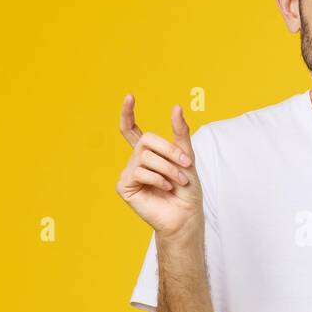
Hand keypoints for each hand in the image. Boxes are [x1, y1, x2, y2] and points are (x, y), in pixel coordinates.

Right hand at [115, 93, 201, 238]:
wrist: (186, 215)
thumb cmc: (187, 190)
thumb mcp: (187, 157)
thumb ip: (180, 134)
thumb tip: (176, 107)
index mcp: (148, 153)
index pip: (132, 129)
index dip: (128, 113)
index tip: (130, 96)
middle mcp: (136, 161)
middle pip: (146, 140)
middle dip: (169, 150)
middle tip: (186, 164)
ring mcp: (129, 173)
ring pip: (145, 156)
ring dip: (168, 168)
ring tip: (178, 182)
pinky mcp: (124, 186)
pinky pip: (139, 171)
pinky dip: (157, 179)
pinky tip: (165, 189)